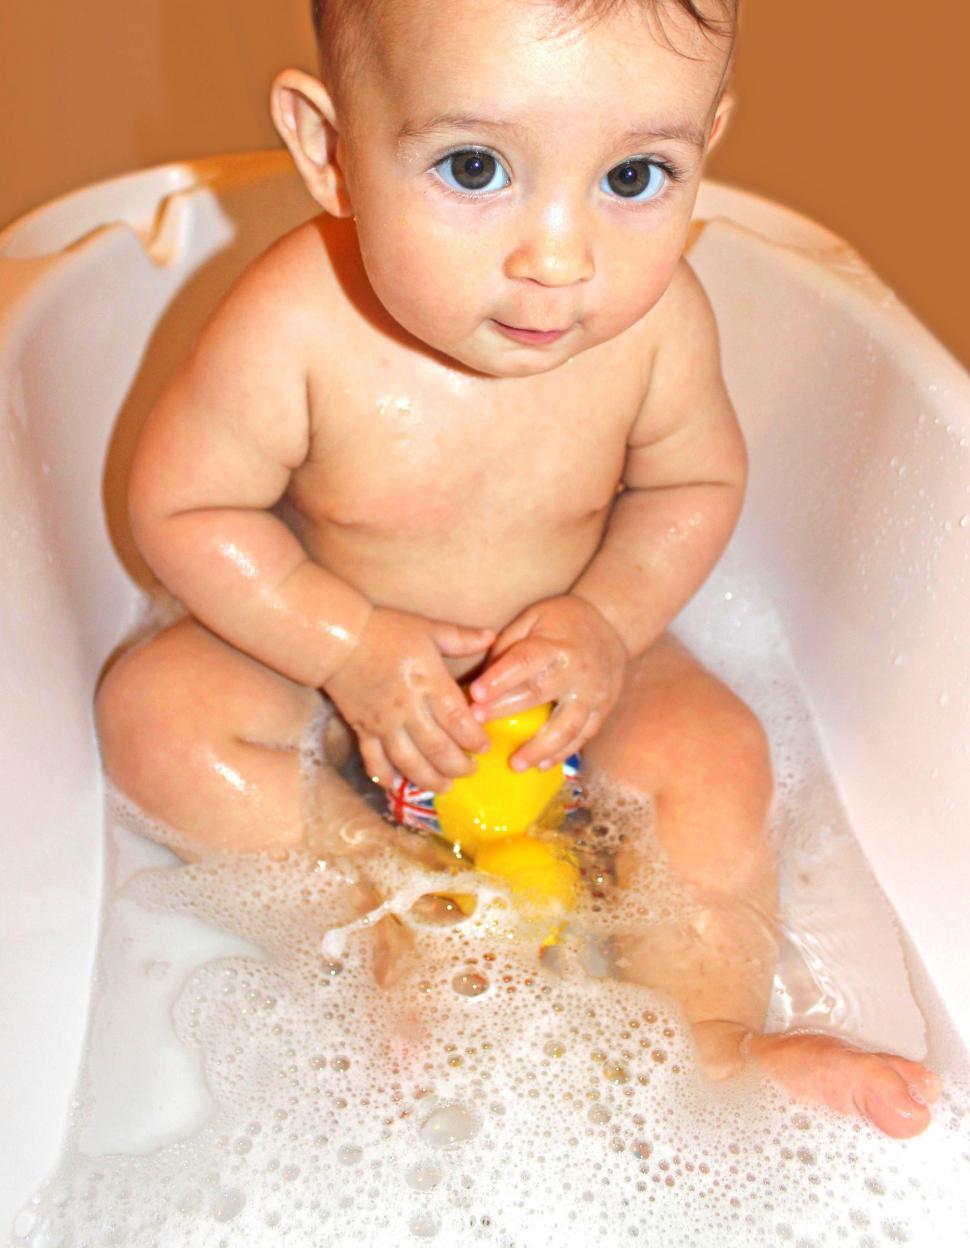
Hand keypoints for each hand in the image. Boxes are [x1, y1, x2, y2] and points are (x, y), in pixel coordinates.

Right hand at [324, 607, 492, 791]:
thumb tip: (492, 637)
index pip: (458, 720)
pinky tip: (395, 786)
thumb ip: (461, 638)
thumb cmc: (387, 631)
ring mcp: (384, 723)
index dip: (474, 739)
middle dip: (458, 765)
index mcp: (429, 683)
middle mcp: (408, 708)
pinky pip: (375, 760)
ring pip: (409, 761)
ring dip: (429, 779)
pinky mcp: (363, 729)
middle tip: (470, 771)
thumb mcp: (428, 629)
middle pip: (438, 748)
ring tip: (445, 787)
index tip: (484, 747)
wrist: (339, 640)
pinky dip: (385, 776)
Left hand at [468, 594, 626, 770]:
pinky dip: (563, 752)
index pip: (524, 661)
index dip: (499, 679)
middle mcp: (577, 671)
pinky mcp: (603, 709)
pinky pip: (583, 736)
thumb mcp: (533, 619)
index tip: (474, 694)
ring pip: (567, 726)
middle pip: (540, 694)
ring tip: (515, 764)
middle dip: (506, 711)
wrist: (612, 624)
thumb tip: (481, 680)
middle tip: (477, 728)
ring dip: (540, 748)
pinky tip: (542, 765)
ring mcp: (594, 694)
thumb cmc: (562, 622)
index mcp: (556, 644)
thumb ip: (508, 646)